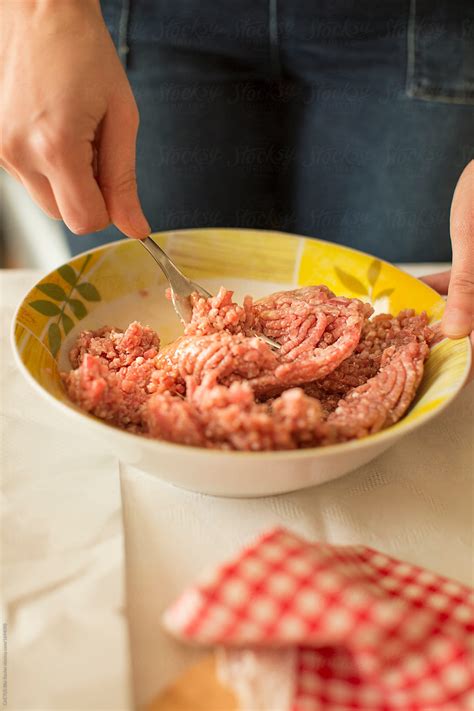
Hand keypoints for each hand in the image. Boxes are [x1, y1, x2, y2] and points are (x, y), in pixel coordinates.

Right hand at [0, 0, 149, 237]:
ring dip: (68, 183)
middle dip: (88, 195)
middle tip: (96, 150)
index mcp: (55, 148)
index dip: (108, 209)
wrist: (43, 12)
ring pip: (48, 202)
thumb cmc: (86, 54)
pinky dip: (50, 169)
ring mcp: (3, 151)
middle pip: (65, 217)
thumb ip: (125, 181)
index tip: (115, 181)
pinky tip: (56, 132)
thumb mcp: (121, 119)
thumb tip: (135, 228)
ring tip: (75, 136)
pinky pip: (32, 181)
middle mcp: (20, 154)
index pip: (86, 220)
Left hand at [422, 160, 472, 377]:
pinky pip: (468, 285)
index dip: (460, 360)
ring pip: (469, 308)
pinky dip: (447, 289)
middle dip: (444, 336)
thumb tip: (454, 333)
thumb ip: (466, 289)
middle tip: (408, 344)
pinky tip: (419, 290)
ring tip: (406, 319)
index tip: (427, 364)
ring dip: (441, 314)